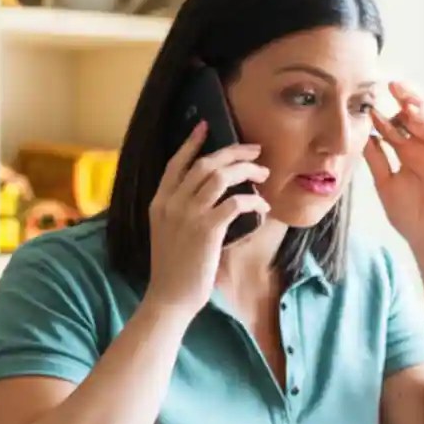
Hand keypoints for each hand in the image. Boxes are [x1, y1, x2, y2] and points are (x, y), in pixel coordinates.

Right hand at [145, 122, 270, 315]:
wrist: (169, 298)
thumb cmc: (174, 270)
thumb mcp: (168, 232)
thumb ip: (181, 211)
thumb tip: (210, 196)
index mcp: (159, 202)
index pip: (176, 163)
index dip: (192, 142)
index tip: (205, 126)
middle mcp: (172, 203)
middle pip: (206, 163)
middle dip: (233, 152)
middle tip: (254, 151)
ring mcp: (188, 214)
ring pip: (222, 176)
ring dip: (247, 171)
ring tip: (264, 174)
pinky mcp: (207, 229)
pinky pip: (236, 202)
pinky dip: (254, 200)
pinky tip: (263, 206)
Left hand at [364, 81, 423, 253]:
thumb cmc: (406, 213)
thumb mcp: (384, 183)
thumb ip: (376, 159)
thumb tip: (364, 134)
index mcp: (405, 148)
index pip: (396, 122)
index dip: (384, 111)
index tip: (370, 103)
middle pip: (420, 112)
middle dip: (409, 97)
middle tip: (396, 88)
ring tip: (415, 113)